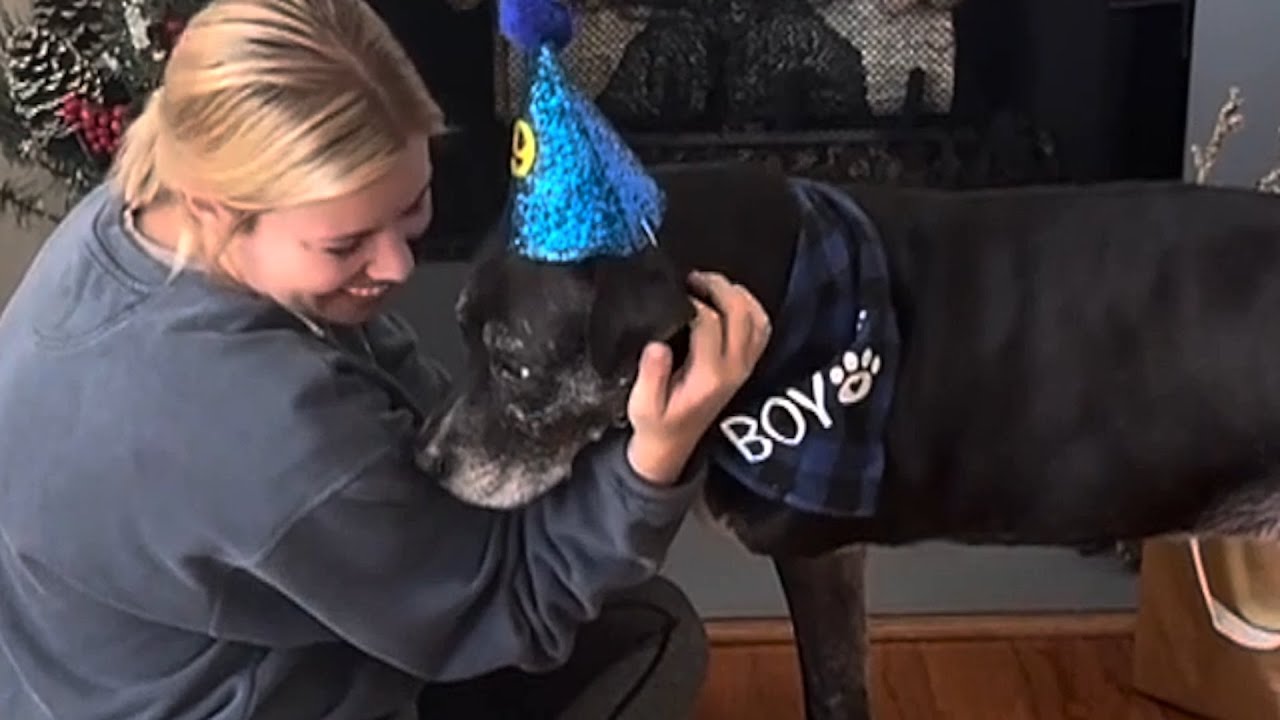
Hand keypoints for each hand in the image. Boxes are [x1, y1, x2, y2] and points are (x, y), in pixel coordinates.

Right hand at [626, 270, 771, 484]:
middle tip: (694, 277)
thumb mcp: (642, 405)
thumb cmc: (657, 422)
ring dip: (737, 294)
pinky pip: (761, 328)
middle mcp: (734, 368)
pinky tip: (729, 299)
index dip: (692, 301)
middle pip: (740, 313)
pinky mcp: (747, 364)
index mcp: (710, 375)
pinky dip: (750, 307)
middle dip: (719, 287)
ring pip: (757, 317)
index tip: (674, 293)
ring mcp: (745, 366)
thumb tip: (658, 344)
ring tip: (710, 283)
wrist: (675, 445)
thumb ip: (651, 375)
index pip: (710, 323)